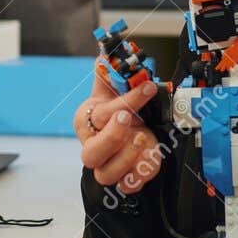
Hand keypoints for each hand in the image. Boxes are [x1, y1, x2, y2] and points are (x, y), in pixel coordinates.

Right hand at [75, 61, 163, 194]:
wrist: (125, 132)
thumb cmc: (116, 110)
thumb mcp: (112, 89)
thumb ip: (108, 72)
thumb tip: (105, 52)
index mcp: (86, 121)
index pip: (102, 114)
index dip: (126, 101)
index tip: (147, 88)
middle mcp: (92, 146)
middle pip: (91, 154)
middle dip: (113, 138)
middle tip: (131, 121)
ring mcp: (106, 166)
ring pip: (107, 174)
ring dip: (127, 158)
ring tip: (143, 137)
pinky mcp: (123, 179)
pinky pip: (128, 185)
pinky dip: (140, 174)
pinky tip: (150, 155)